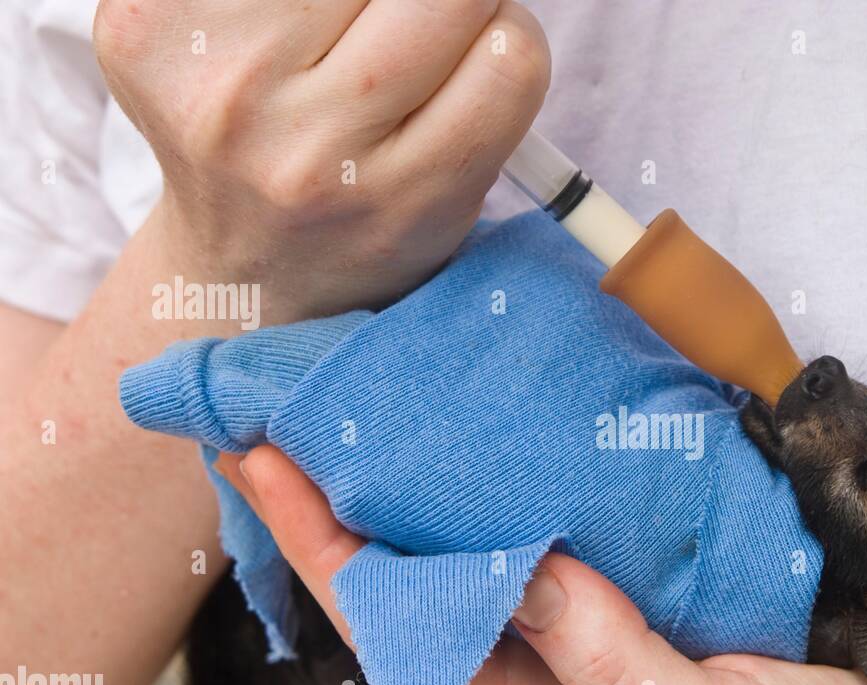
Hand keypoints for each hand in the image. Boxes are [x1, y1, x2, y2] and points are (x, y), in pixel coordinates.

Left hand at [94, 0, 549, 320]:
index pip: (511, 52)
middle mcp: (304, 151)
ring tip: (334, 38)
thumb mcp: (452, 192)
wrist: (243, 265)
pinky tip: (274, 29)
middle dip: (439, 3)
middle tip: (405, 39)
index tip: (472, 57)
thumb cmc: (365, 212)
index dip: (502, 35)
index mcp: (400, 199)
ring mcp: (215, 86)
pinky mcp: (143, 27)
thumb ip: (484, 89)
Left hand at [213, 446, 866, 684]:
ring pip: (482, 535)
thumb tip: (528, 571)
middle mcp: (552, 652)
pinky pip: (557, 508)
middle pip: (422, 574)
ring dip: (422, 473)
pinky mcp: (645, 567)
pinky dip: (515, 461)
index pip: (406, 626)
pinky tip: (504, 413)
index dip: (327, 549)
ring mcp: (596, 607)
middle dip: (346, 500)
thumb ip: (615, 667)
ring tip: (373, 394)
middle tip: (293, 405)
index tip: (266, 461)